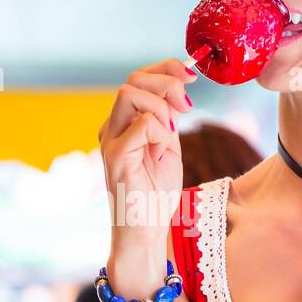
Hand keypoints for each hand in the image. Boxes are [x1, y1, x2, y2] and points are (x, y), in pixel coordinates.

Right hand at [98, 59, 194, 253]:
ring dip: (161, 107)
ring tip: (172, 135)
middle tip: (187, 106)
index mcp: (123, 124)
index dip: (166, 69)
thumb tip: (178, 90)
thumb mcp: (168, 147)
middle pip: (133, 79)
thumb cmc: (156, 196)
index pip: (138, 78)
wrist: (146, 233)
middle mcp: (112, 128)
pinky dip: (161, 132)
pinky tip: (163, 151)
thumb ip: (168, 119)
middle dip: (167, 82)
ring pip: (130, 93)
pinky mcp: (114, 156)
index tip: (191, 77)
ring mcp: (110, 141)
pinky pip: (142, 124)